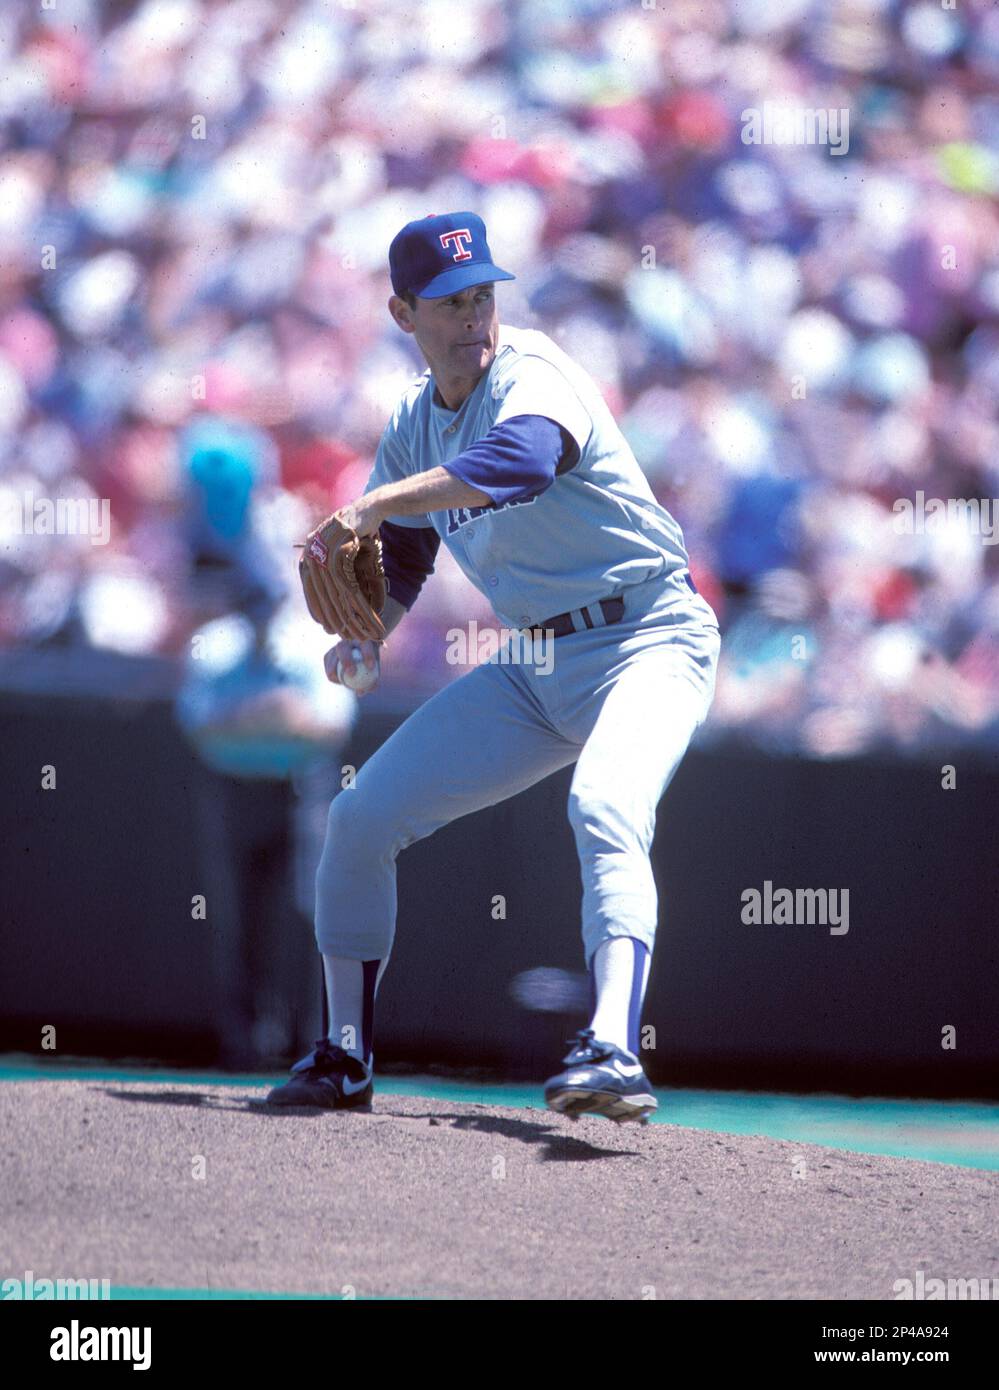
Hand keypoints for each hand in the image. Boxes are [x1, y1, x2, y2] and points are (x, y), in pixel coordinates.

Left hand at [297, 505, 386, 640]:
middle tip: (350, 638)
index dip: (323, 612)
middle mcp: (311, 553)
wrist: (373, 508)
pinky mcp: (340, 552)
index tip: (332, 629)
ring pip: (338, 596)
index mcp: (309, 554)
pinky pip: (350, 587)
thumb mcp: (350, 560)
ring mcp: (323, 552)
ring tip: (364, 633)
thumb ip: (344, 580)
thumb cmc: (363, 535)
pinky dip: (361, 606)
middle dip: (340, 621)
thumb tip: (343, 606)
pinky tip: (369, 618)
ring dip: (353, 618)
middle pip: (325, 597)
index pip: (312, 591)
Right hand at [324, 639, 380, 694]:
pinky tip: (337, 681)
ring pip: (331, 655)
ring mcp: (336, 646)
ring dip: (333, 669)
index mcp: (363, 641)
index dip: (368, 654)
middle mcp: (348, 641)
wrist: (359, 660)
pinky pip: (327, 664)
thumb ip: (371, 681)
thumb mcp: (374, 672)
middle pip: (343, 647)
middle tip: (352, 673)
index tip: (371, 667)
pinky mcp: (328, 655)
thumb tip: (362, 691)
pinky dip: (330, 673)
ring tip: (339, 681)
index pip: (366, 644)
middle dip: (346, 660)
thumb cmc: (370, 666)